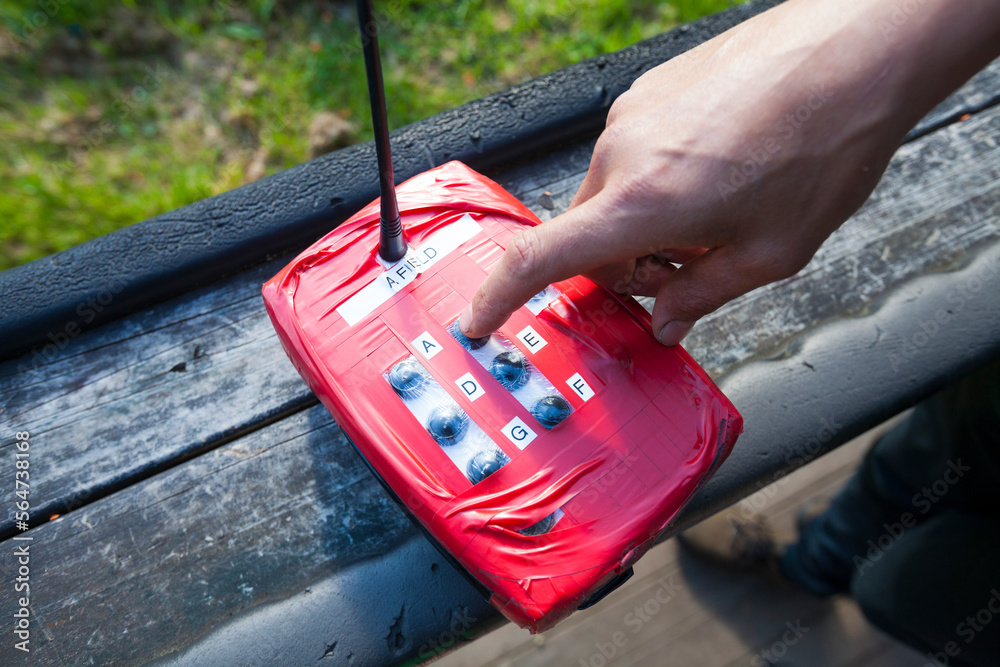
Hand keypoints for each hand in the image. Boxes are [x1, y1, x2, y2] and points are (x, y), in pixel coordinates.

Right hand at [460, 0, 999, 344]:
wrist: (854, 50)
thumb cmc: (824, 143)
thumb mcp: (771, 252)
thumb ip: (703, 294)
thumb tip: (668, 320)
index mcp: (644, 204)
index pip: (540, 259)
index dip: (498, 297)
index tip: (479, 320)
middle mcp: (623, 154)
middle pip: (587, 237)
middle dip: (625, 266)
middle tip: (685, 269)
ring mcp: (632, 116)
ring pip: (610, 196)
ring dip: (644, 221)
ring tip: (716, 214)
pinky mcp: (648, 91)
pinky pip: (631, 155)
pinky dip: (657, 181)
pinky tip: (716, 174)